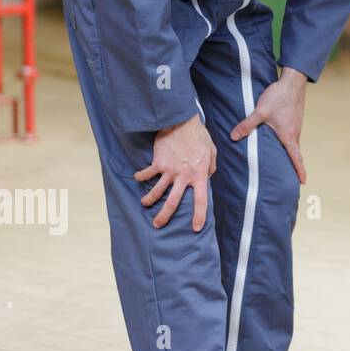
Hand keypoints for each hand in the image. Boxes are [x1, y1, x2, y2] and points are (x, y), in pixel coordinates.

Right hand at [139, 114, 217, 231]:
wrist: (181, 122)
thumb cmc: (199, 136)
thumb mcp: (211, 151)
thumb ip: (211, 165)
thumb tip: (209, 176)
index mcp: (199, 175)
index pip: (201, 200)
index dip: (199, 215)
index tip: (196, 228)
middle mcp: (184, 176)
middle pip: (172, 202)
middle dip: (164, 216)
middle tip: (158, 225)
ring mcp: (169, 170)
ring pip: (156, 192)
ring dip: (149, 200)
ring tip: (145, 204)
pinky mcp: (158, 163)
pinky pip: (146, 174)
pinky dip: (140, 177)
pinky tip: (137, 178)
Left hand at [231, 67, 307, 183]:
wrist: (293, 81)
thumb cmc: (279, 96)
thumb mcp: (261, 111)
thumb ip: (247, 125)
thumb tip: (233, 137)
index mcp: (288, 135)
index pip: (296, 157)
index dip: (300, 170)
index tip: (303, 181)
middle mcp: (295, 132)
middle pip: (295, 152)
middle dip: (294, 164)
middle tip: (291, 176)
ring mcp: (297, 125)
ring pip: (294, 142)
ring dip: (291, 152)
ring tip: (283, 160)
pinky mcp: (295, 118)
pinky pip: (292, 133)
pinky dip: (288, 140)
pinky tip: (280, 137)